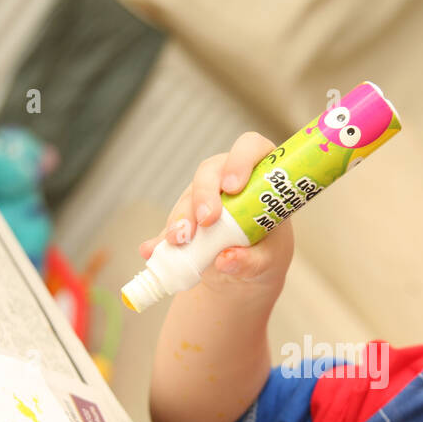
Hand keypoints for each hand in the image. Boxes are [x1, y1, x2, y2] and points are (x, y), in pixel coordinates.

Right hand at [139, 131, 294, 295]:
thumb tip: (226, 259)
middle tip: (206, 220)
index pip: (251, 148)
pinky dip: (162, 238)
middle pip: (211, 170)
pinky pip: (171, 222)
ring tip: (179, 240)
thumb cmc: (266, 254)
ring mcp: (203, 195)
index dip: (240, 161)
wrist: (246, 272)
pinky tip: (154, 250)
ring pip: (188, 194)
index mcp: (259, 175)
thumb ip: (252, 260)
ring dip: (181, 216)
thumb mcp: (268, 261)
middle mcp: (228, 178)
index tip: (233, 187)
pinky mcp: (184, 216)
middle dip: (204, 193)